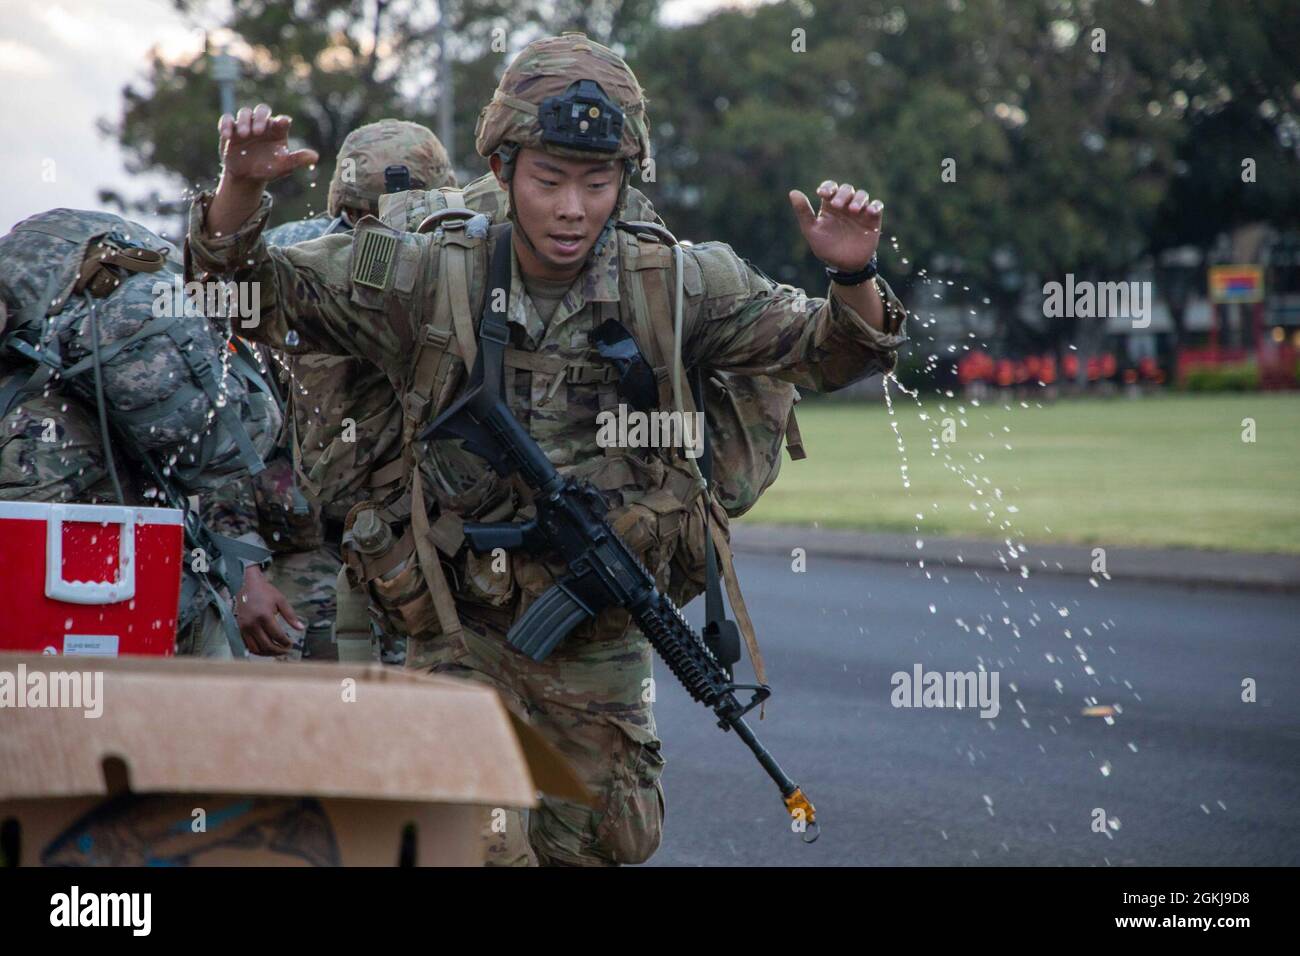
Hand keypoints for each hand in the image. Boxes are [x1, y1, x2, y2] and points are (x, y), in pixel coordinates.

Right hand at [208, 104, 317, 237]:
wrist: (247, 176)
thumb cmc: (268, 168)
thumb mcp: (283, 166)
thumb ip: (298, 160)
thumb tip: (315, 157)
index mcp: (277, 131)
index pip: (281, 121)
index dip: (282, 121)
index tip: (282, 124)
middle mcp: (262, 125)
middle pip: (262, 110)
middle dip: (260, 117)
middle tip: (258, 131)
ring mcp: (246, 125)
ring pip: (244, 113)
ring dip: (244, 121)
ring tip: (244, 135)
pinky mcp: (231, 130)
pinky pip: (227, 120)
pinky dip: (226, 125)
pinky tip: (227, 135)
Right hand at [235, 564, 303, 655]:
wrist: (246, 584)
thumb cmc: (265, 592)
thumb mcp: (281, 601)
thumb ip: (291, 616)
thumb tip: (301, 628)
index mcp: (264, 616)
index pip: (277, 636)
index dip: (286, 642)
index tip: (291, 644)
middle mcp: (252, 624)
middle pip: (266, 645)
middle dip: (278, 650)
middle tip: (286, 650)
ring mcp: (244, 628)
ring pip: (256, 648)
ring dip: (267, 653)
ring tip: (277, 651)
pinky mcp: (239, 629)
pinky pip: (247, 645)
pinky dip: (257, 650)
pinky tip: (265, 649)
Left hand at [788, 180, 883, 271]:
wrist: (844, 265)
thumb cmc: (826, 247)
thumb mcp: (812, 230)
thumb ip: (803, 212)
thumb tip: (793, 192)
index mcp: (830, 206)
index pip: (830, 188)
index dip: (828, 187)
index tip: (823, 194)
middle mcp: (845, 205)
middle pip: (847, 189)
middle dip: (842, 194)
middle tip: (837, 206)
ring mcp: (860, 211)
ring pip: (862, 195)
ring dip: (859, 199)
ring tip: (853, 210)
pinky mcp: (873, 219)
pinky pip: (877, 206)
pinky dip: (875, 206)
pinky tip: (870, 212)